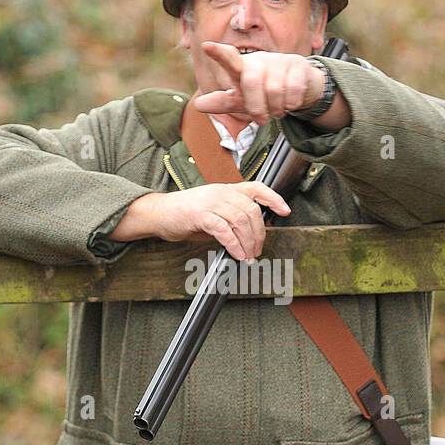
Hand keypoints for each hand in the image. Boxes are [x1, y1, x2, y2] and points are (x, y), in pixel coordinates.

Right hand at [111, 183, 289, 259]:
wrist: (158, 213)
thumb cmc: (185, 215)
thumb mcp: (213, 212)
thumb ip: (231, 219)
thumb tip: (251, 236)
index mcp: (226, 189)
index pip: (256, 188)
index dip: (274, 198)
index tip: (285, 211)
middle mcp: (220, 192)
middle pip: (251, 210)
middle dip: (259, 233)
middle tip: (258, 250)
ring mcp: (210, 202)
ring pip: (240, 220)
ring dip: (248, 242)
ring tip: (248, 256)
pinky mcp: (199, 214)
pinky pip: (223, 229)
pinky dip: (234, 244)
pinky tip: (237, 254)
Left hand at [192, 43, 324, 125]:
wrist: (299, 87)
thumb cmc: (264, 93)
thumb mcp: (242, 99)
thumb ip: (222, 102)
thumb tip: (198, 105)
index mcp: (242, 67)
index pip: (228, 58)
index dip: (218, 54)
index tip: (206, 46)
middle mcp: (259, 60)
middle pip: (251, 81)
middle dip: (255, 106)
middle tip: (261, 120)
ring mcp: (279, 61)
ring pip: (273, 89)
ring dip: (276, 108)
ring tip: (277, 111)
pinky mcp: (298, 65)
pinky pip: (293, 90)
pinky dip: (291, 104)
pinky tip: (290, 103)